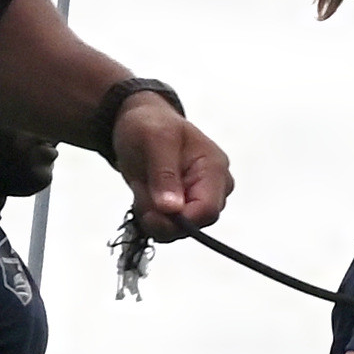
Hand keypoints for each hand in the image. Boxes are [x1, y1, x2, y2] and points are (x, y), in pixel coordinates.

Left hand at [107, 97, 230, 238]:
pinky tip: (145, 195)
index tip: (152, 210)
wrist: (138, 124)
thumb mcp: (154, 139)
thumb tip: (172, 209)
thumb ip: (164, 174)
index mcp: (214, 168)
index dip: (179, 218)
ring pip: (179, 230)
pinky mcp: (185, 208)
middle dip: (162, 216)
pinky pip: (169, 227)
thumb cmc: (149, 124)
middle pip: (195, 225)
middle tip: (142, 191)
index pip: (208, 210)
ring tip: (143, 187)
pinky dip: (151, 217)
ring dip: (153, 216)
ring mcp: (200, 199)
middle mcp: (215, 188)